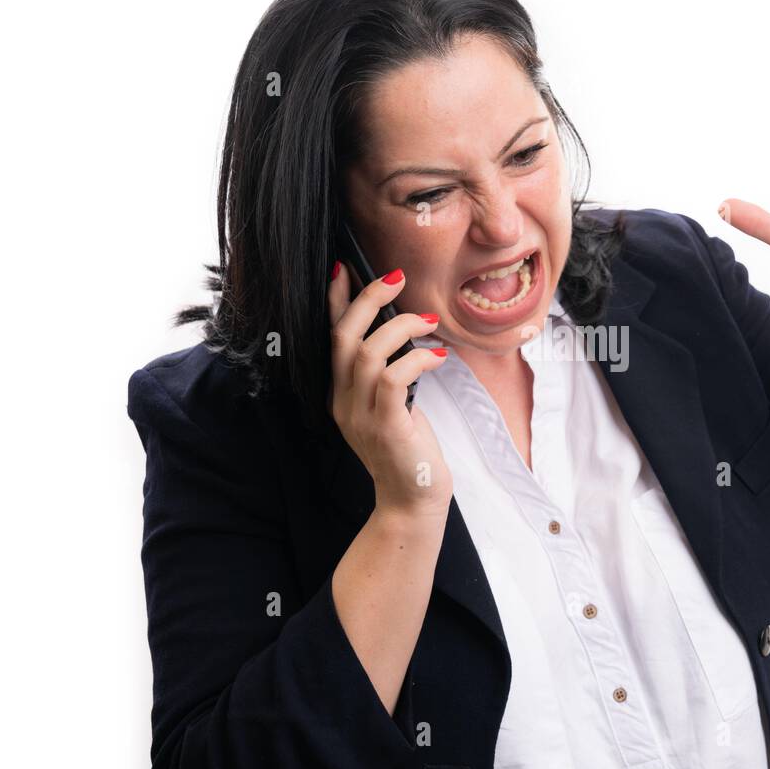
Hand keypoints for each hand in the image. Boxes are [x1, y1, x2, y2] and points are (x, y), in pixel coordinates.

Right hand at [327, 261, 453, 516]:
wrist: (411, 501)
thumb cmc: (408, 450)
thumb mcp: (392, 406)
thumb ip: (388, 374)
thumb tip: (404, 332)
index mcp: (341, 393)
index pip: (330, 338)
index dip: (335, 301)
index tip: (344, 267)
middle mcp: (343, 401)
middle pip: (343, 337)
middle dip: (367, 299)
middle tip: (395, 277)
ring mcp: (362, 416)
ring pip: (369, 353)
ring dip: (401, 327)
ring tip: (428, 321)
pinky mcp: (387, 427)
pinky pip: (394, 379)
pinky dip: (417, 359)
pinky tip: (438, 357)